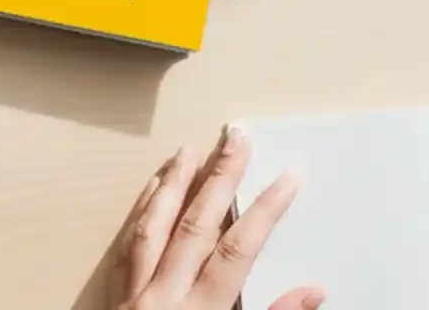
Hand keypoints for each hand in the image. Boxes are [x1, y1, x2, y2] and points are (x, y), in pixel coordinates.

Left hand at [106, 127, 324, 309]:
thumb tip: (313, 293)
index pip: (240, 248)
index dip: (266, 210)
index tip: (289, 177)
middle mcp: (166, 297)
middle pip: (199, 222)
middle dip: (222, 175)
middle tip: (238, 136)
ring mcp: (137, 295)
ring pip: (158, 224)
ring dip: (177, 182)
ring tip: (191, 149)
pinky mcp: (115, 298)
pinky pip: (130, 244)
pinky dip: (144, 212)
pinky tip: (154, 188)